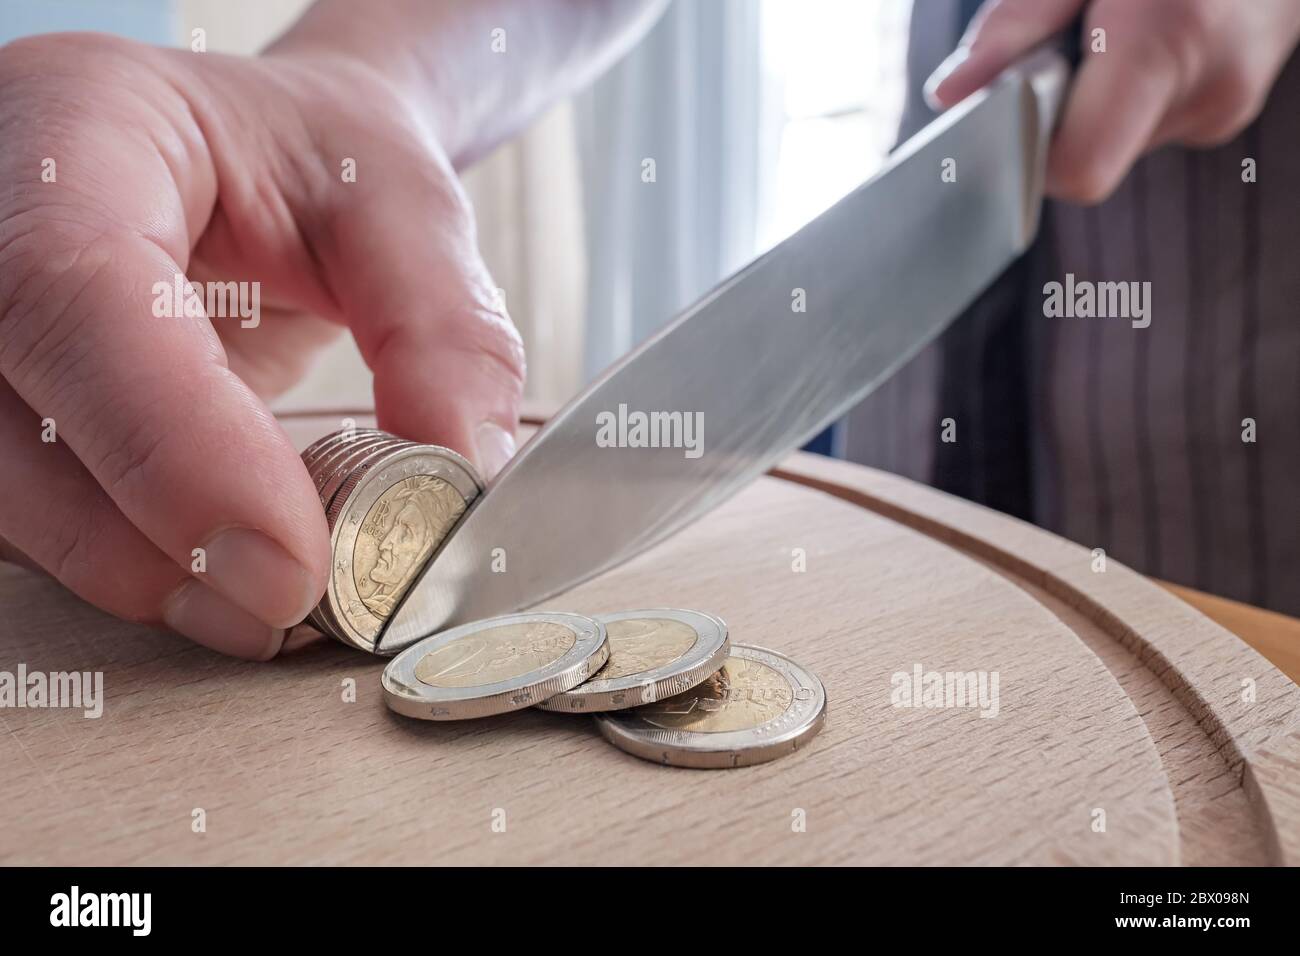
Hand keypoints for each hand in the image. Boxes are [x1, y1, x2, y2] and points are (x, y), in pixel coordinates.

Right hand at [0, 33, 523, 657]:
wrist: (267, 153)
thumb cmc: (321, 158)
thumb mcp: (405, 207)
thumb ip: (443, 332)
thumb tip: (459, 477)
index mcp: (82, 128)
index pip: (75, 287)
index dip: (172, 442)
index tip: (287, 560)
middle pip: (4, 410)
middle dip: (146, 541)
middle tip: (285, 607)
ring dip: (129, 568)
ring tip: (261, 602)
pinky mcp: (2, 394)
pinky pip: (23, 504)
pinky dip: (120, 558)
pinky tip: (209, 574)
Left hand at [924, 0, 1299, 202]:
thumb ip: (1013, 27)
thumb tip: (948, 95)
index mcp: (1165, 46)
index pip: (1078, 171)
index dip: (1032, 156)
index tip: (1012, 118)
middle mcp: (1205, 91)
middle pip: (1089, 158)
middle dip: (1060, 114)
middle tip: (1069, 50)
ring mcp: (1224, 109)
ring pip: (1115, 143)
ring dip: (1095, 102)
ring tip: (1116, 36)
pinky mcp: (1227, 112)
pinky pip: (1146, 126)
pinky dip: (1127, 96)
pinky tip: (1143, 44)